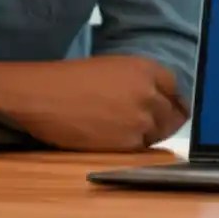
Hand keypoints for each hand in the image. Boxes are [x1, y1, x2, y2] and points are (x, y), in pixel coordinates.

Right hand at [0, 55, 187, 151]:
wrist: (41, 96)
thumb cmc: (70, 81)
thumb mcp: (114, 69)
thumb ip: (141, 82)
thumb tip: (160, 100)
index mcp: (146, 68)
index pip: (177, 90)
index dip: (172, 103)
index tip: (170, 111)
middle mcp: (149, 92)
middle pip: (173, 115)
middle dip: (162, 122)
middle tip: (144, 126)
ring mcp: (141, 118)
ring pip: (158, 134)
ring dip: (146, 135)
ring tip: (119, 130)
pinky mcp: (128, 142)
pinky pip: (141, 148)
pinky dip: (130, 147)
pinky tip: (110, 139)